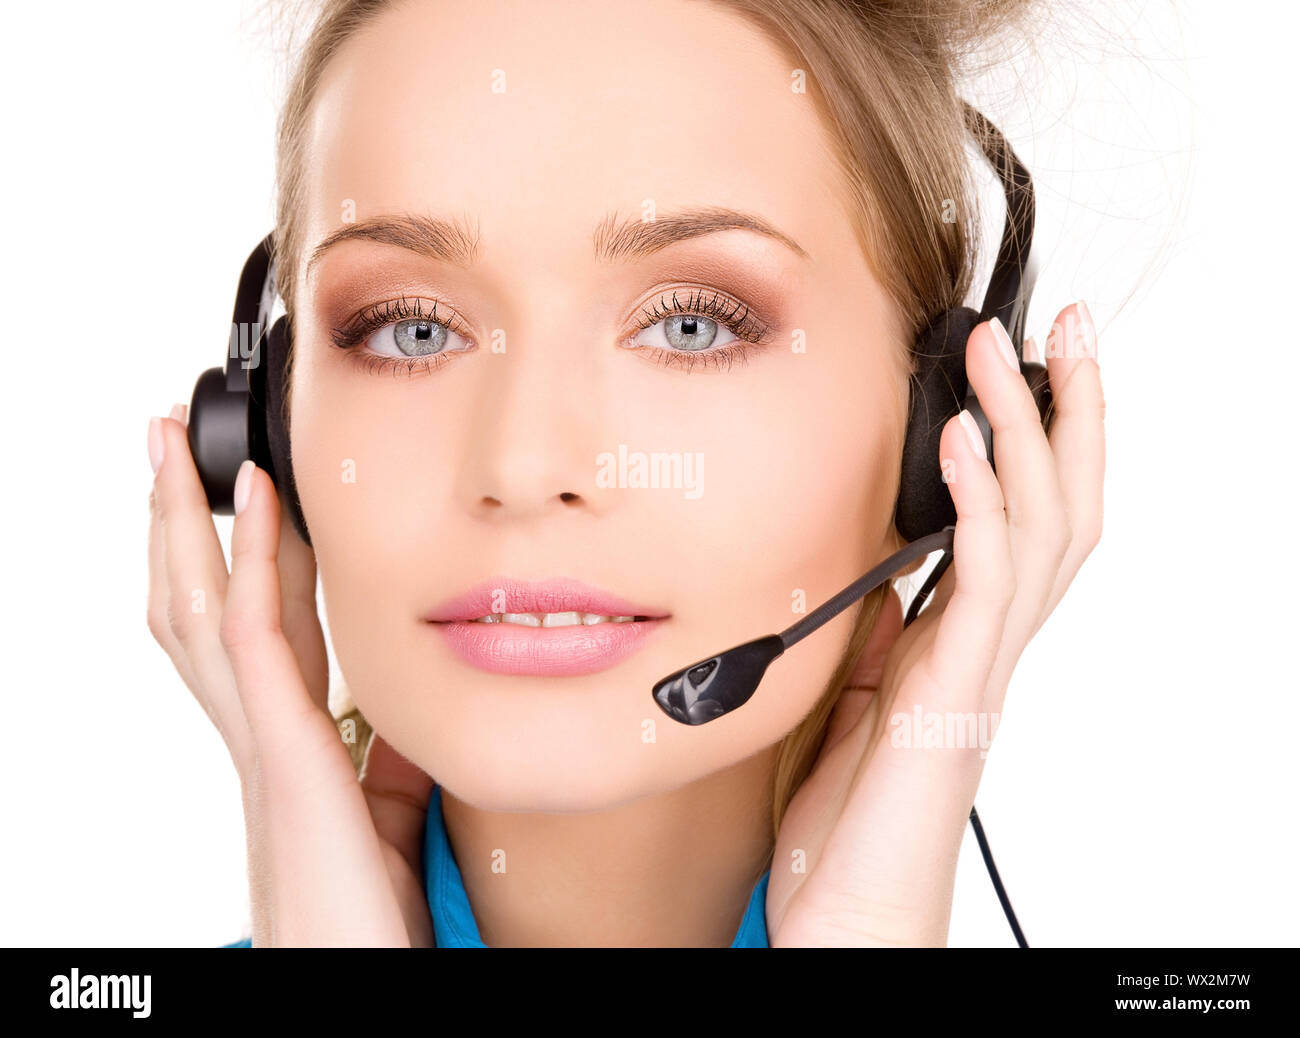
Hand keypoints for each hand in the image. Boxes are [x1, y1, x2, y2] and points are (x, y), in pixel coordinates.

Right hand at [146, 407, 434, 945]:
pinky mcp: (284, 752)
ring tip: (170, 442)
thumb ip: (388, 762)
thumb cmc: (366, 918)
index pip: (255, 624)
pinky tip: (257, 501)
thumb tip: (403, 719)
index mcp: (286, 738)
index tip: (244, 489)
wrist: (353, 980)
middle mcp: (257, 730)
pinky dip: (253, 563)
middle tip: (162, 440)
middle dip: (174, 517)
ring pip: (200, 606)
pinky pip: (257, 639)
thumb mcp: (390, 817)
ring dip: (182, 518)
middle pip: (198, 601)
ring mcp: (260, 738)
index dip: (244, 553)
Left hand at [767, 301, 1103, 945]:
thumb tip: (883, 566)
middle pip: (1066, 503)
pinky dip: (980, 501)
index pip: (1033, 514)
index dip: (1048, 436)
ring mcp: (982, 663)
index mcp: (967, 633)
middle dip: (1072, 407)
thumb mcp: (860, 688)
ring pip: (1043, 526)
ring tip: (1003, 352)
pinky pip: (982, 579)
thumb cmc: (855, 807)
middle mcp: (992, 641)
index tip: (1034, 356)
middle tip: (1067, 323)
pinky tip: (963, 442)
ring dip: (1028, 429)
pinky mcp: (956, 688)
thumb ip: (883, 624)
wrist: (849, 901)